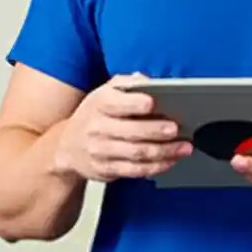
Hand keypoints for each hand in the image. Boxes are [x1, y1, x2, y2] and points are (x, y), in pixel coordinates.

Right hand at [54, 73, 191, 182]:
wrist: (67, 146)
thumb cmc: (94, 114)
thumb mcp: (104, 92)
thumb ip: (127, 83)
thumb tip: (148, 81)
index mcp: (99, 103)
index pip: (116, 103)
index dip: (134, 103)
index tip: (152, 103)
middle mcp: (98, 127)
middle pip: (131, 131)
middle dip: (156, 131)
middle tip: (177, 129)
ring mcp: (100, 151)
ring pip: (136, 153)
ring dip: (164, 152)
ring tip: (184, 147)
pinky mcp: (105, 169)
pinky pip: (134, 170)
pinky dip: (156, 166)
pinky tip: (170, 160)